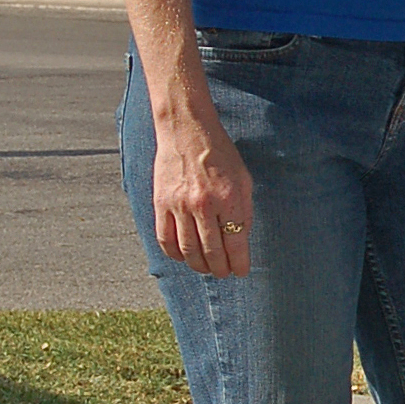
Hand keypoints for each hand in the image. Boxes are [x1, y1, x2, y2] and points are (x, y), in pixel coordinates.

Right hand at [152, 107, 252, 276]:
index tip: (241, 271)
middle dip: (220, 269)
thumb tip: (241, 241)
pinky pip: (165, 240)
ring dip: (199, 266)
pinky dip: (175, 254)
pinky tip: (184, 257)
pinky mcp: (161, 203)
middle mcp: (203, 205)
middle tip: (224, 273)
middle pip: (211, 252)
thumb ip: (243, 210)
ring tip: (207, 269)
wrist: (187, 130)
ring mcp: (179, 205)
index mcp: (229, 198)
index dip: (239, 263)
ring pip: (188, 251)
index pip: (235, 243)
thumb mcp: (243, 179)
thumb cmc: (220, 154)